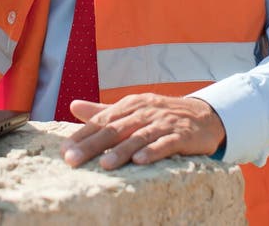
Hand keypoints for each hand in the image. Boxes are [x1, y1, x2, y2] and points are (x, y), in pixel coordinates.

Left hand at [59, 93, 225, 169]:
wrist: (203, 116)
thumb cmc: (161, 115)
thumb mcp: (132, 110)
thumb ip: (103, 111)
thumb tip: (73, 105)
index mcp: (130, 105)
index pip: (102, 120)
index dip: (82, 135)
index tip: (64, 151)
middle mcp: (145, 111)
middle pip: (115, 128)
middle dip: (92, 145)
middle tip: (73, 159)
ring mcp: (163, 122)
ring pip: (139, 136)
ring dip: (121, 151)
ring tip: (104, 165)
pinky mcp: (182, 135)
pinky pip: (166, 143)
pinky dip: (153, 151)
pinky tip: (141, 161)